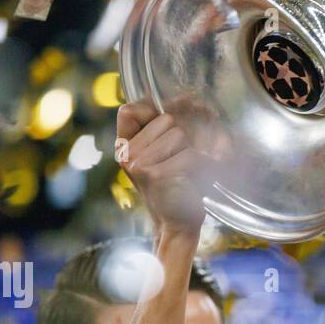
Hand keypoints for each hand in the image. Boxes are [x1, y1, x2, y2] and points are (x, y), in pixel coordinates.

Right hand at [116, 100, 207, 233]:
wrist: (177, 225)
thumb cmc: (176, 187)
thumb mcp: (164, 155)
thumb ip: (165, 128)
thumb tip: (184, 97)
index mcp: (124, 146)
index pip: (129, 110)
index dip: (151, 110)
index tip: (169, 126)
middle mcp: (126, 153)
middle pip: (165, 120)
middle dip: (183, 138)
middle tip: (182, 163)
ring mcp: (138, 163)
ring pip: (178, 135)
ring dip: (191, 152)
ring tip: (186, 173)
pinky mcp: (155, 174)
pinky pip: (189, 154)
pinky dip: (200, 166)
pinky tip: (192, 182)